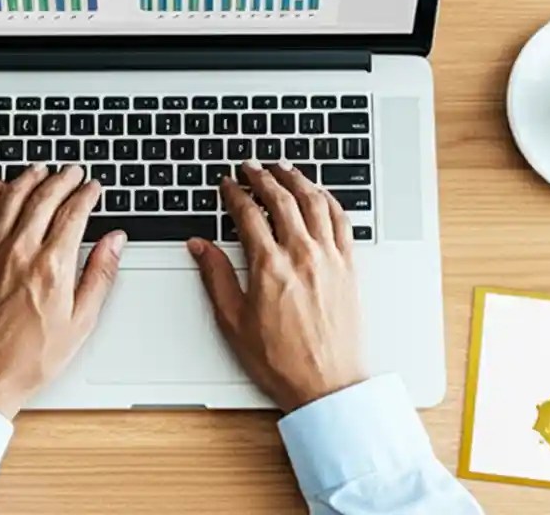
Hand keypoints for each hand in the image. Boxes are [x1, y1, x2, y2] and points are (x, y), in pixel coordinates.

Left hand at [0, 164, 126, 417]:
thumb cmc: (29, 359)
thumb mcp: (80, 322)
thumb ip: (100, 275)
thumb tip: (114, 242)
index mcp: (51, 267)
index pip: (73, 214)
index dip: (86, 195)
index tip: (93, 187)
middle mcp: (19, 252)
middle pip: (43, 199)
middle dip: (61, 179)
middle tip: (72, 171)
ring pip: (10, 199)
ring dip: (28, 179)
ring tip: (40, 170)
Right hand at [188, 161, 366, 412]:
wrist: (327, 384)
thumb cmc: (281, 361)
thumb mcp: (233, 321)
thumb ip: (215, 277)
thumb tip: (199, 246)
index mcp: (269, 267)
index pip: (248, 214)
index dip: (235, 193)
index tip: (227, 184)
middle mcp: (302, 255)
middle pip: (282, 199)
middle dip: (263, 177)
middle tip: (251, 166)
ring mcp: (330, 258)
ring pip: (314, 202)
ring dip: (297, 179)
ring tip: (283, 168)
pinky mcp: (350, 266)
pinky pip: (341, 220)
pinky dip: (329, 199)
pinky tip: (320, 194)